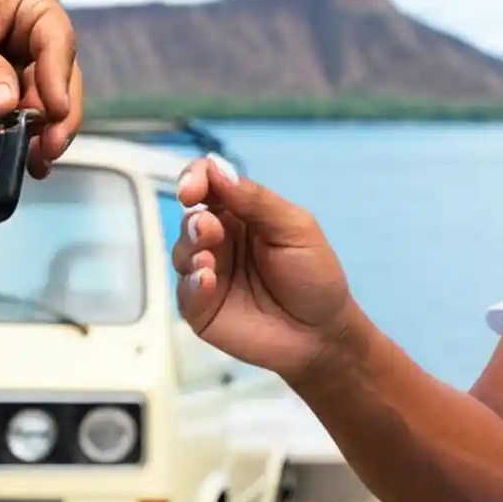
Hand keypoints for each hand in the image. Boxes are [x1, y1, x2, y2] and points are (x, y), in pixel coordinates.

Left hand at [0, 0, 83, 177]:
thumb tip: (8, 105)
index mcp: (28, 9)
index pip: (57, 42)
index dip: (59, 78)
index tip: (53, 111)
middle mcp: (33, 40)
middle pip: (62, 81)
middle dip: (58, 117)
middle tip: (50, 148)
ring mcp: (21, 72)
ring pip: (49, 108)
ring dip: (47, 136)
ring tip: (38, 162)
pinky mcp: (5, 100)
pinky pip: (26, 125)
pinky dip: (29, 145)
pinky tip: (29, 165)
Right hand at [173, 154, 356, 382]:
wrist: (322, 335)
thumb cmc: (314, 276)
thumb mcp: (295, 229)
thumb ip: (256, 200)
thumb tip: (215, 167)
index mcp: (241, 214)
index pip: (208, 184)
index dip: (194, 179)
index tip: (191, 189)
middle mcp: (220, 240)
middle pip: (190, 218)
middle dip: (195, 222)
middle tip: (209, 230)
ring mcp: (207, 274)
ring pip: (180, 252)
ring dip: (190, 250)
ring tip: (209, 262)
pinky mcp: (201, 308)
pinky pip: (184, 291)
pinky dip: (191, 283)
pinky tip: (206, 280)